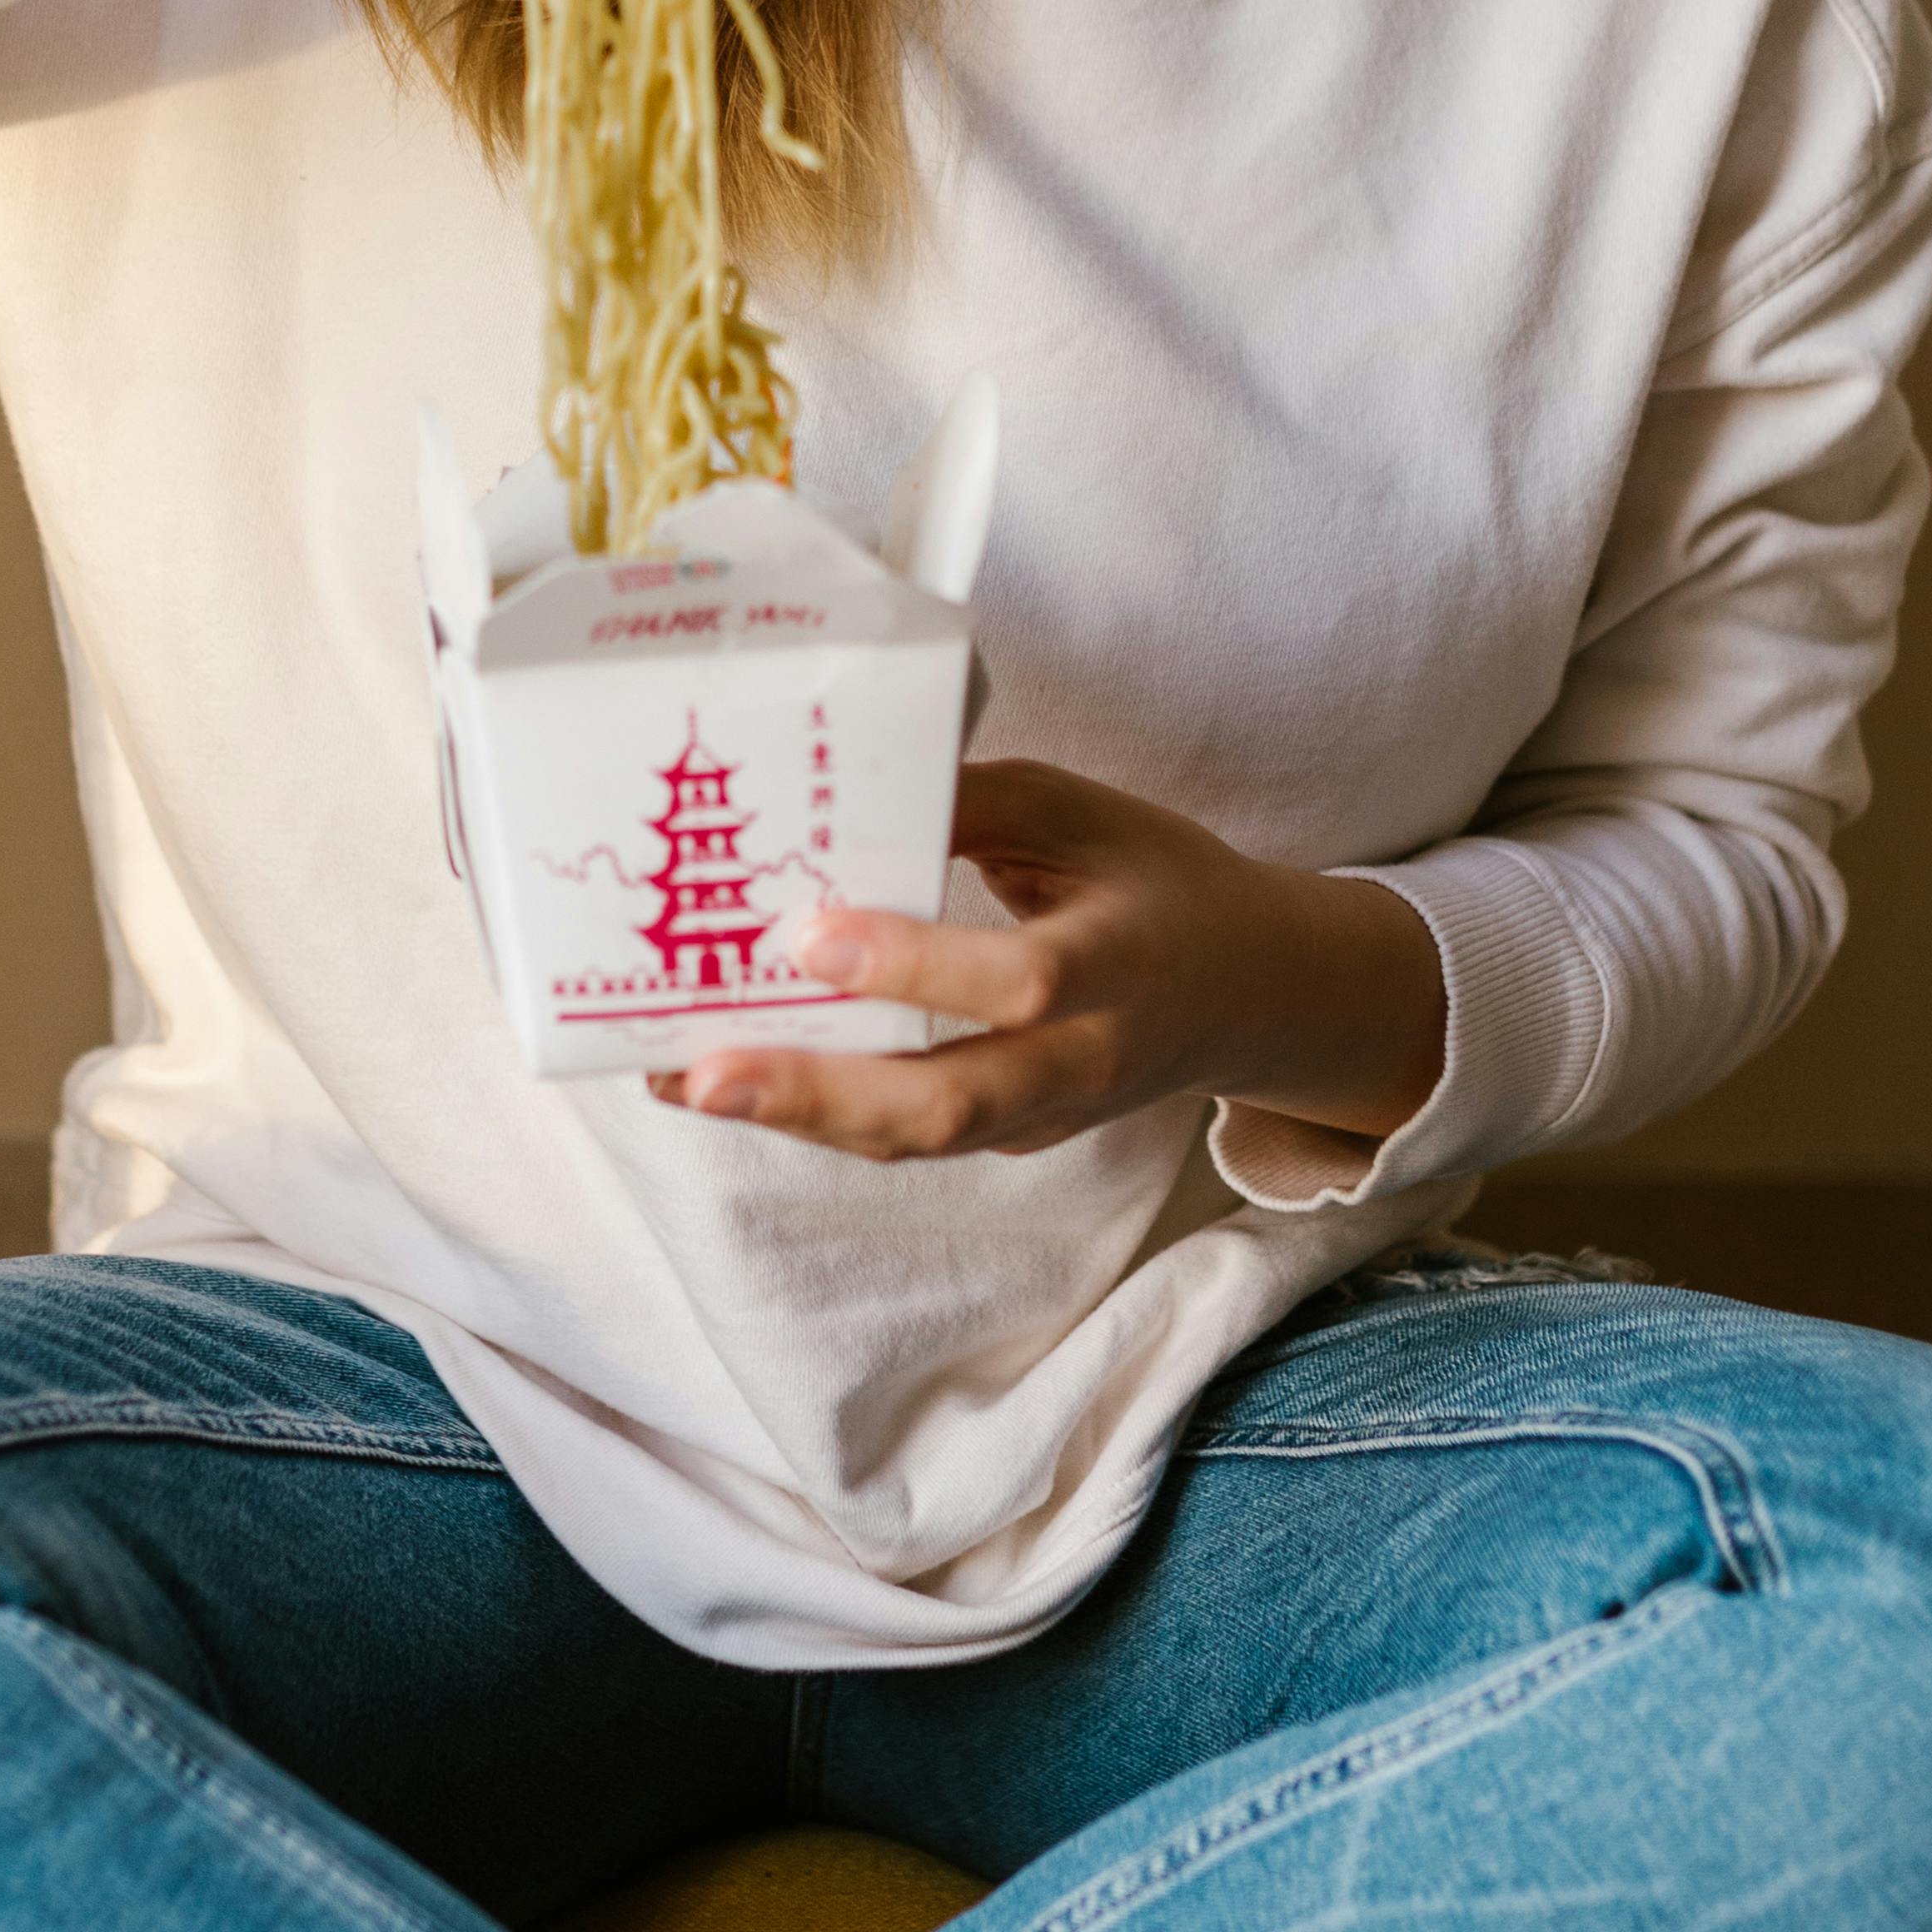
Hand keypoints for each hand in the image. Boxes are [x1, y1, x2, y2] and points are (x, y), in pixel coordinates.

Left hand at [651, 757, 1448, 1166]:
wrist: (1252, 997)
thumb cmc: (1152, 880)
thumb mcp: (1081, 813)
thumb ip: (970, 804)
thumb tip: (836, 790)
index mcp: (1120, 960)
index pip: (1018, 981)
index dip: (913, 967)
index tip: (805, 934)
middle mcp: (1085, 1058)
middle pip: (951, 1107)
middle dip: (819, 1095)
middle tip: (702, 1071)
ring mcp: (1046, 1115)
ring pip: (917, 1141)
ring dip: (795, 1117)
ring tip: (679, 1079)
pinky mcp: (1012, 1139)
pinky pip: (909, 1138)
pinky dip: (817, 1115)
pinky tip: (725, 1076)